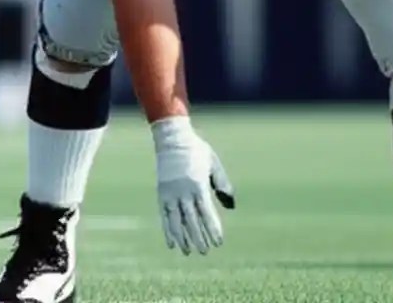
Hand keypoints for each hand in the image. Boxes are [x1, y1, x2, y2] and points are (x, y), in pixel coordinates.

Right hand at [151, 116, 235, 254]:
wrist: (173, 139)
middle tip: (205, 252)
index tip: (218, 242)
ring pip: (176, 221)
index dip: (212, 229)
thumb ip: (222, 183)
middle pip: (192, 220)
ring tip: (188, 252)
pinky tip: (172, 243)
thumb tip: (230, 206)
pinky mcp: (162, 194)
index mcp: (198, 184)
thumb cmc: (197, 151)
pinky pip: (164, 217)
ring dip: (183, 238)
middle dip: (199, 237)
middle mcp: (183, 192)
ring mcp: (171, 194)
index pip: (206, 212)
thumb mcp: (214, 163)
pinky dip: (168, 231)